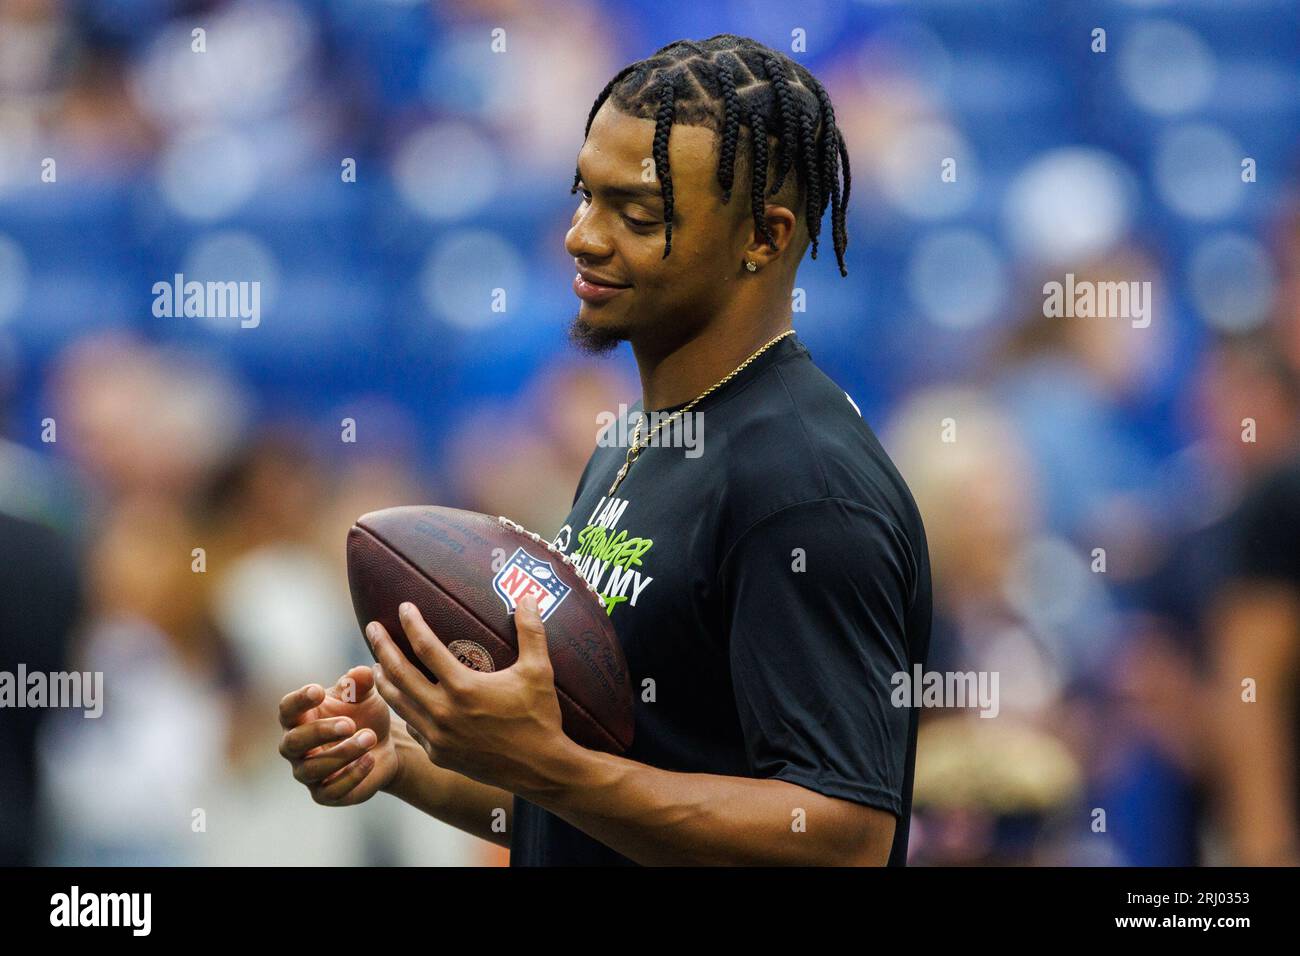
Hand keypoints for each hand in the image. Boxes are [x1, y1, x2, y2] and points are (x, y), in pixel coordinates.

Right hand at [277, 665, 400, 805]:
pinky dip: (352, 776)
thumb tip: (360, 673)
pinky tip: (370, 760)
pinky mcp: (324, 795)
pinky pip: (331, 791)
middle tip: (350, 724)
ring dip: (342, 753)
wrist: (384, 745)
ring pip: (312, 768)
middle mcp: (296, 748)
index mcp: (298, 718)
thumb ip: (360, 683)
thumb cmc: (363, 714)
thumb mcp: (365, 695)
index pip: (287, 709)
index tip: (319, 691)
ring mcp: (307, 773)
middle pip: (293, 742)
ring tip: (369, 738)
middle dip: (321, 732)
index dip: (299, 701)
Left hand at [367, 596, 573, 796]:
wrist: (540, 769)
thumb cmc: (540, 717)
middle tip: (372, 628)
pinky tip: (404, 702)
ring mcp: (437, 737)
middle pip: (399, 673)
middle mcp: (443, 711)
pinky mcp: (439, 754)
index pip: (426, 647)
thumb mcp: (538, 671)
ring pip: (399, 703)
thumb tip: (528, 597)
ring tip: (377, 664)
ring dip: (385, 680)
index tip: (403, 607)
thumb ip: (531, 631)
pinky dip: (405, 711)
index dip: (412, 624)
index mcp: (463, 687)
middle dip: (382, 648)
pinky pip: (413, 728)